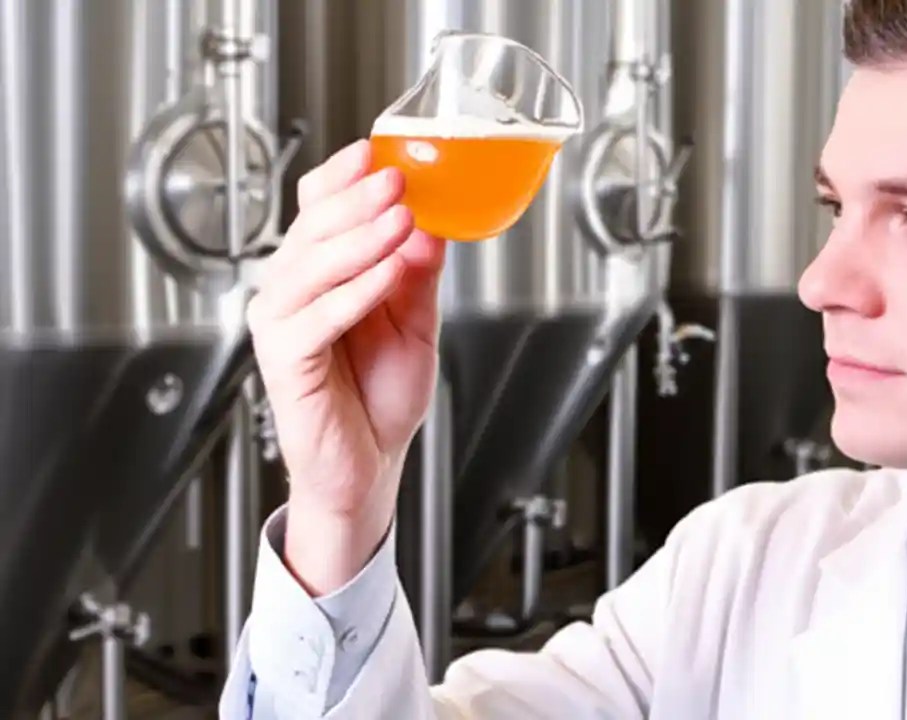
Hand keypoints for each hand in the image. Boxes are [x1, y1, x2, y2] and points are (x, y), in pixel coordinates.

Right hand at [247, 140, 446, 593]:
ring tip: (398, 216)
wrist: (369, 468)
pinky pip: (317, 318)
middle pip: (311, 228)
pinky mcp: (285, 361)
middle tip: (395, 178)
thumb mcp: (415, 322)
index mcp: (320, 275)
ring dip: (357, 238)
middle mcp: (291, 293)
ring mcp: (282, 325)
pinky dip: (353, 292)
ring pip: (308, 266)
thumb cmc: (380, 398)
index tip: (378, 151)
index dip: (342, 178)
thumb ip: (418, 274)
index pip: (318, 209)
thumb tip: (432, 222)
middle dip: (355, 199)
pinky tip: (386, 272)